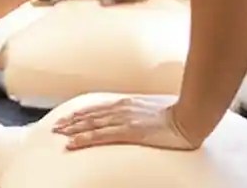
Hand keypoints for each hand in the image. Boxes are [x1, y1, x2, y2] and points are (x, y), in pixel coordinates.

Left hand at [52, 95, 201, 150]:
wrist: (189, 116)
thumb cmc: (177, 113)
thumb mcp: (153, 109)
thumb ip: (140, 111)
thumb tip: (135, 116)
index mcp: (127, 103)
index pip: (97, 109)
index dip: (81, 114)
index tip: (68, 117)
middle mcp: (121, 108)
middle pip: (90, 115)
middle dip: (71, 121)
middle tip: (56, 127)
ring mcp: (124, 119)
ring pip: (91, 124)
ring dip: (73, 130)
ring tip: (59, 134)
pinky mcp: (129, 131)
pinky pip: (101, 136)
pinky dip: (84, 138)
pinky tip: (73, 142)